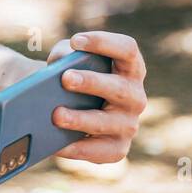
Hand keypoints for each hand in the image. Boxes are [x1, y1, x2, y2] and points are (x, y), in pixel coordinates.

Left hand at [45, 31, 146, 163]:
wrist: (65, 110)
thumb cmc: (70, 79)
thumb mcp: (67, 62)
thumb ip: (63, 56)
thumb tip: (56, 68)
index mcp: (130, 68)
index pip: (127, 49)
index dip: (104, 43)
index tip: (76, 41)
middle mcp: (135, 96)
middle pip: (119, 87)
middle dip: (92, 82)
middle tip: (65, 78)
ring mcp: (129, 124)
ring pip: (109, 122)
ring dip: (82, 118)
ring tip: (56, 115)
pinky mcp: (118, 149)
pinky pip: (100, 151)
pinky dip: (77, 148)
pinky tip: (56, 145)